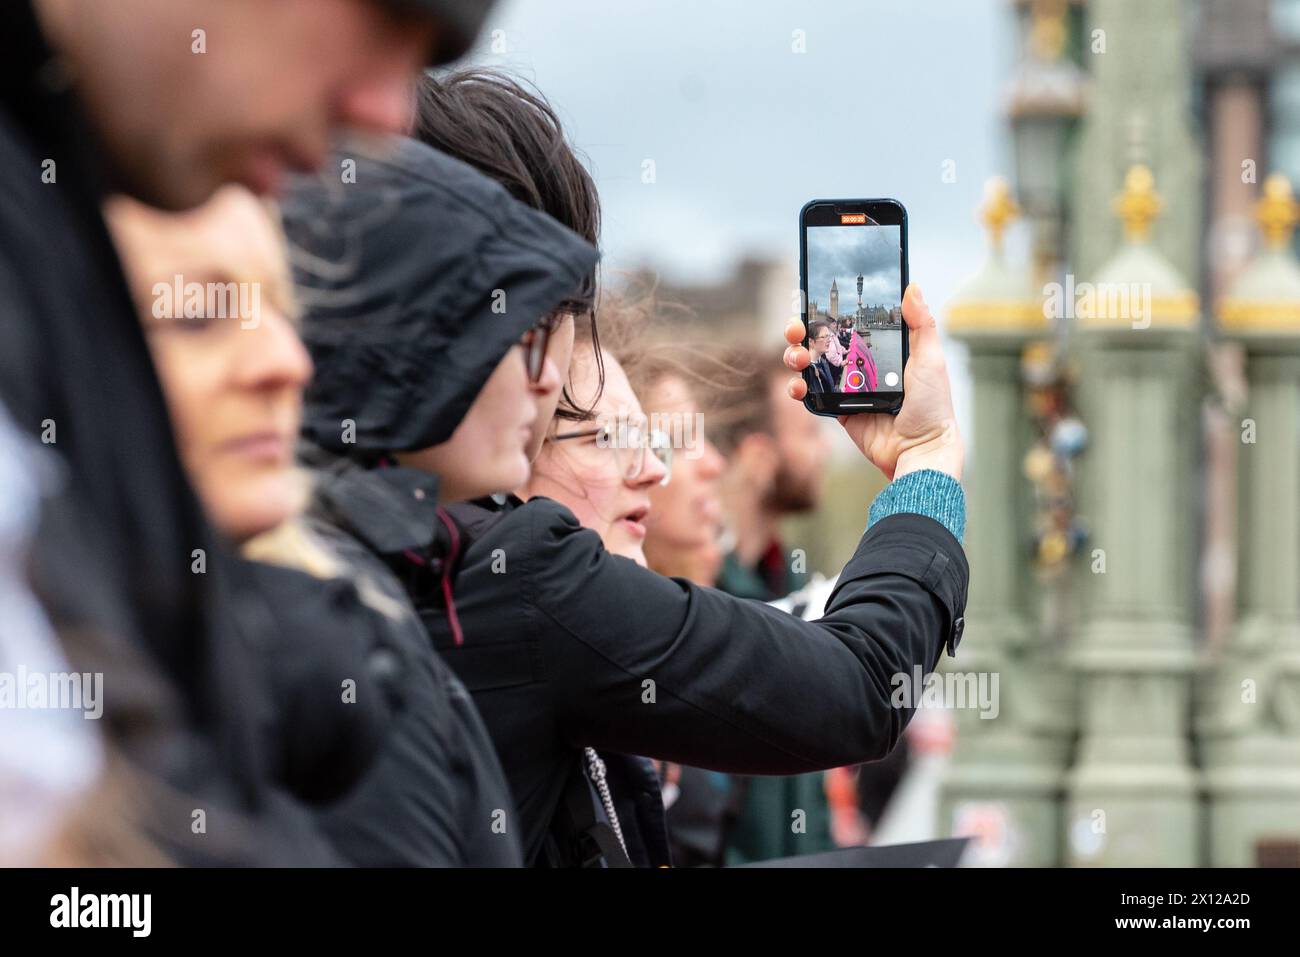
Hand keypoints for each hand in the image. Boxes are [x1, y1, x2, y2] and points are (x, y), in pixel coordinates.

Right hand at [783, 284, 962, 481]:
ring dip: (796, 356)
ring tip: (797, 357)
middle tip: (795, 328)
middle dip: (802, 332)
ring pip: (811, 365)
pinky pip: (811, 395)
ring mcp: (847, 388)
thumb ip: (921, 324)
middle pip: (822, 341)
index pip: (848, 323)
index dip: (827, 312)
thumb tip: (912, 287)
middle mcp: (861, 365)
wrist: (920, 449)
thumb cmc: (932, 406)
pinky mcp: (838, 411)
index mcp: (881, 349)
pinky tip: (798, 385)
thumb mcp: (929, 359)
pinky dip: (798, 388)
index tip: (810, 301)